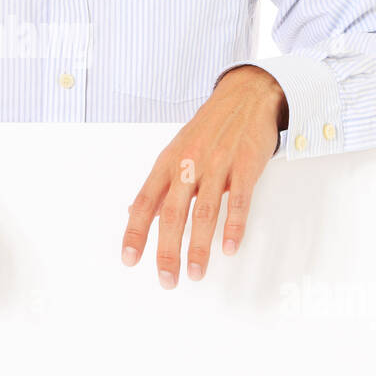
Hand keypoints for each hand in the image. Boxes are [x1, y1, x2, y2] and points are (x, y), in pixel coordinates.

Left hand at [121, 66, 286, 285]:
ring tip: (195, 273)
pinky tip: (229, 248)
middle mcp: (188, 165)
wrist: (245, 96)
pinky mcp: (245, 166)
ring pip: (204, 212)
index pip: (145, 201)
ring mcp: (217, 165)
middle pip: (172, 214)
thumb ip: (159, 185)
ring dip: (198, 246)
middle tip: (166, 279)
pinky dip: (234, 226)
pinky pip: (239, 200)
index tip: (129, 260)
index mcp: (168, 162)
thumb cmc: (209, 127)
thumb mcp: (176, 151)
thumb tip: (136, 213)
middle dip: (167, 251)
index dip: (135, 232)